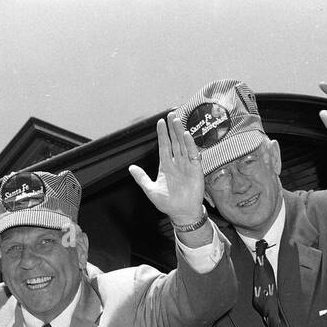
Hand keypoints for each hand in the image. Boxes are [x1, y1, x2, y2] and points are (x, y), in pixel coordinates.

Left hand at [128, 110, 207, 225]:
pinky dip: (190, 145)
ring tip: (177, 120)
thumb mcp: (150, 190)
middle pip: (174, 142)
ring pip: (183, 145)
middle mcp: (176, 163)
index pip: (164, 146)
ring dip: (180, 133)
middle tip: (171, 114)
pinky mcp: (196, 169)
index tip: (160, 122)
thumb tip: (131, 168)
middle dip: (172, 128)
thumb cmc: (167, 203)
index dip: (162, 134)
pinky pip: (193, 154)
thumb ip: (141, 178)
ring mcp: (187, 165)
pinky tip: (186, 135)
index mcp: (166, 166)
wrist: (182, 213)